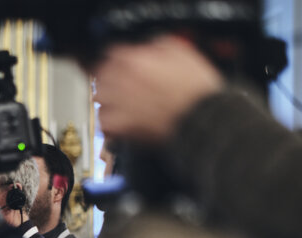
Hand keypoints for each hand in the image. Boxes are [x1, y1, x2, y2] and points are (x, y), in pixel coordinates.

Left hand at [92, 35, 223, 142]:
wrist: (200, 118)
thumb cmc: (196, 90)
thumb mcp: (181, 52)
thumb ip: (157, 47)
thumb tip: (148, 49)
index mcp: (135, 60)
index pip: (112, 55)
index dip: (119, 62)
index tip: (121, 67)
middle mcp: (122, 80)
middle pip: (102, 76)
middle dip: (111, 80)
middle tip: (120, 86)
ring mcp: (119, 103)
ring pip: (100, 98)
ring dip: (109, 100)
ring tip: (121, 104)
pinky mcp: (121, 126)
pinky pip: (104, 122)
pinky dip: (111, 122)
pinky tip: (122, 121)